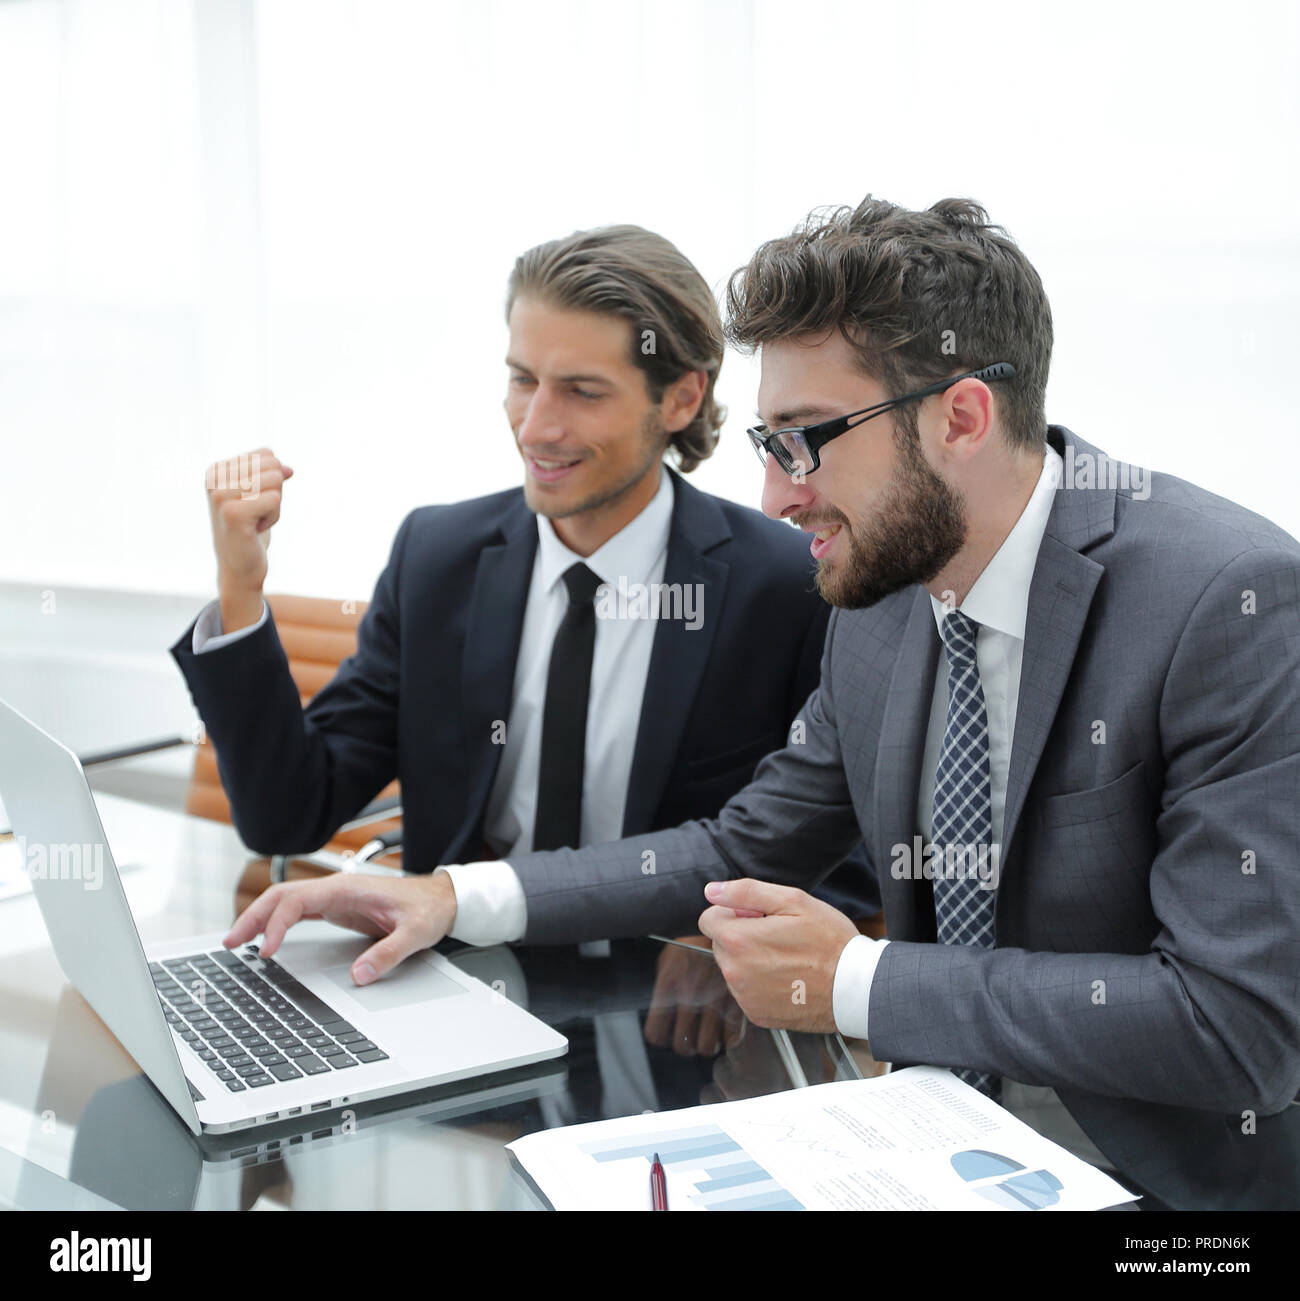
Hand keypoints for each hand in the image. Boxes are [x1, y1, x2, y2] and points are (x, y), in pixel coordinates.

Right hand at [205, 447, 293, 629]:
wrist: (240, 566)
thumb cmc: (251, 529)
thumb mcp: (262, 495)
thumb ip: (274, 475)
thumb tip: (289, 469)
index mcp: (217, 469)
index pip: (267, 455)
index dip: (270, 481)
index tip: (253, 501)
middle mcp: (214, 479)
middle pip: (273, 465)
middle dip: (275, 492)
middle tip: (256, 513)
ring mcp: (220, 495)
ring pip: (275, 480)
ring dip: (274, 506)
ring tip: (255, 521)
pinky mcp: (232, 513)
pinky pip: (275, 499)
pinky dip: (274, 517)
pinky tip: (255, 530)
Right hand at [223, 871, 457, 985]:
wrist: (441, 899)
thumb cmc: (428, 910)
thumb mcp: (415, 933)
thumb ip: (388, 953)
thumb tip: (359, 976)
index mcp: (348, 889)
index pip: (297, 900)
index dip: (276, 924)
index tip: (265, 951)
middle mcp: (336, 889)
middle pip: (282, 895)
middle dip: (253, 916)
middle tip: (229, 943)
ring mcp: (334, 897)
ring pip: (286, 901)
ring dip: (259, 918)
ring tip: (235, 942)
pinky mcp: (336, 908)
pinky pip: (298, 911)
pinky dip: (277, 922)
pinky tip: (265, 939)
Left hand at [643, 937, 742, 1057]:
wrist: (726, 929)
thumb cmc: (696, 940)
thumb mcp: (670, 957)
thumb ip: (664, 985)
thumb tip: (660, 1007)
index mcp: (669, 987)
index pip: (655, 1033)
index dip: (660, 1035)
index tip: (665, 1032)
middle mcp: (690, 999)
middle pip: (682, 1045)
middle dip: (685, 1044)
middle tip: (690, 1035)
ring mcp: (715, 1003)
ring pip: (707, 1047)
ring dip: (707, 1043)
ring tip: (709, 1033)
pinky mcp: (738, 1005)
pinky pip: (732, 1039)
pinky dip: (729, 1037)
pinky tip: (726, 1025)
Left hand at [698, 879, 859, 1032]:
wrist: (855, 987)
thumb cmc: (829, 942)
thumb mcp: (793, 901)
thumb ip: (746, 892)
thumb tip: (712, 891)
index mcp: (739, 940)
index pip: (708, 919)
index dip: (734, 912)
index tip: (757, 916)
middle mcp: (735, 972)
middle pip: (721, 944)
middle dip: (742, 936)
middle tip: (777, 936)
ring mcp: (744, 996)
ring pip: (733, 968)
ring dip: (750, 960)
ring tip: (786, 958)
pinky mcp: (756, 1014)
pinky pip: (746, 991)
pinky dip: (760, 983)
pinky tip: (787, 978)